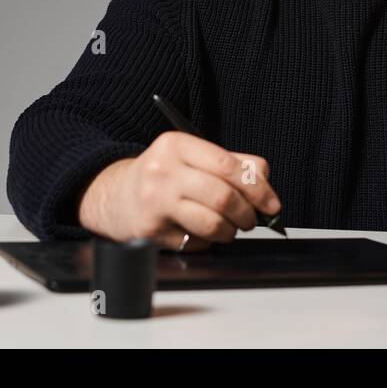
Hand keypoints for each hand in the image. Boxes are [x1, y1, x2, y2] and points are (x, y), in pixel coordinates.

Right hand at [77, 131, 281, 250]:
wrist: (114, 196)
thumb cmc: (162, 177)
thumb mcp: (191, 157)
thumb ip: (231, 163)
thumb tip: (264, 180)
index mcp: (176, 145)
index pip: (227, 165)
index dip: (257, 187)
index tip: (271, 203)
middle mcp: (162, 171)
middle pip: (223, 197)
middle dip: (247, 214)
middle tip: (251, 219)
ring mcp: (154, 203)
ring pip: (213, 224)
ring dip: (230, 231)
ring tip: (229, 228)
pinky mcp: (151, 231)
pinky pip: (196, 242)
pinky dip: (207, 241)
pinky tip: (197, 232)